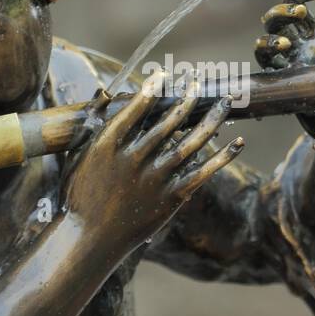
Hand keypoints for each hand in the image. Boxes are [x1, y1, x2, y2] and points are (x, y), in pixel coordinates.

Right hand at [62, 71, 244, 254]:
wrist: (88, 240)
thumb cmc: (79, 196)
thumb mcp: (78, 157)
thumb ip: (94, 126)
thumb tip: (105, 94)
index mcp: (108, 146)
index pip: (136, 110)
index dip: (153, 91)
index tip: (166, 75)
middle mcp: (134, 160)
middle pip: (168, 123)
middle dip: (186, 100)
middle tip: (198, 83)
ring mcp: (154, 180)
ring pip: (189, 143)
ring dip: (209, 121)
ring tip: (225, 103)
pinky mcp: (170, 199)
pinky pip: (202, 173)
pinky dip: (221, 157)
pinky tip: (237, 142)